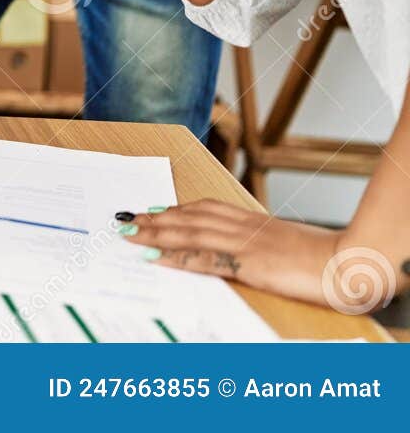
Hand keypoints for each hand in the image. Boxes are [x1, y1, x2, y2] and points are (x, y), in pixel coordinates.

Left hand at [116, 202, 386, 311]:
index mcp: (251, 221)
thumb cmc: (320, 257)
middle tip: (125, 218)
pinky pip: (205, 258)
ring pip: (189, 233)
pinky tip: (155, 257)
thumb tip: (242, 252)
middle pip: (188, 218)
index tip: (150, 209)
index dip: (174, 209)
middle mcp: (242, 227)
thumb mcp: (284, 246)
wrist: (346, 262)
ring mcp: (243, 243)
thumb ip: (260, 244)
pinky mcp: (248, 263)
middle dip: (154, 219)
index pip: (204, 209)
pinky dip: (176, 257)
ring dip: (155, 232)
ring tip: (128, 232)